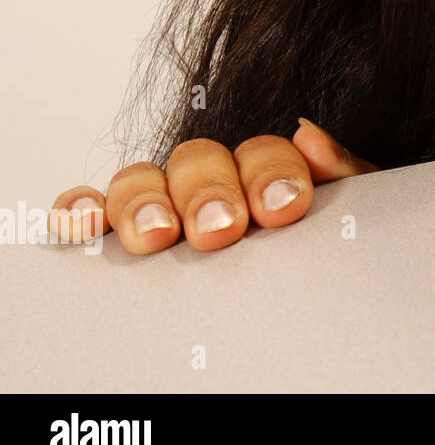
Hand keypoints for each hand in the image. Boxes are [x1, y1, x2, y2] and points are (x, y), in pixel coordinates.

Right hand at [47, 118, 377, 253]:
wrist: (310, 308)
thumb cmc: (321, 252)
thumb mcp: (344, 216)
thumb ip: (340, 174)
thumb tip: (311, 137)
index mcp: (267, 172)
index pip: (262, 152)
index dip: (270, 173)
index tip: (283, 208)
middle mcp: (211, 181)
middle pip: (197, 160)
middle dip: (208, 192)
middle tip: (222, 229)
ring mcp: (163, 202)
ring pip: (140, 181)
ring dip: (144, 201)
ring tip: (157, 235)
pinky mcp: (117, 230)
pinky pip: (90, 209)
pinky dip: (80, 208)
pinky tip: (83, 224)